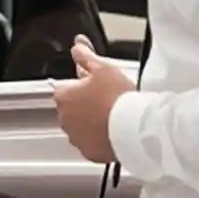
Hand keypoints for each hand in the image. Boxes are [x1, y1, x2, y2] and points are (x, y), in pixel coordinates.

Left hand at [54, 35, 134, 163]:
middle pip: (73, 107)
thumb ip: (85, 56)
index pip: (67, 86)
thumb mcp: (102, 67)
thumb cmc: (118, 98)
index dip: (83, 84)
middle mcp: (65, 118)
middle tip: (107, 99)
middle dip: (86, 103)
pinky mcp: (89, 152)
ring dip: (91, 121)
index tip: (97, 84)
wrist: (134, 127)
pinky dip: (99, 138)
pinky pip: (91, 142)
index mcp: (63, 96)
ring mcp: (76, 137)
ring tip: (113, 115)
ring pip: (81, 126)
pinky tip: (113, 130)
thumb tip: (77, 46)